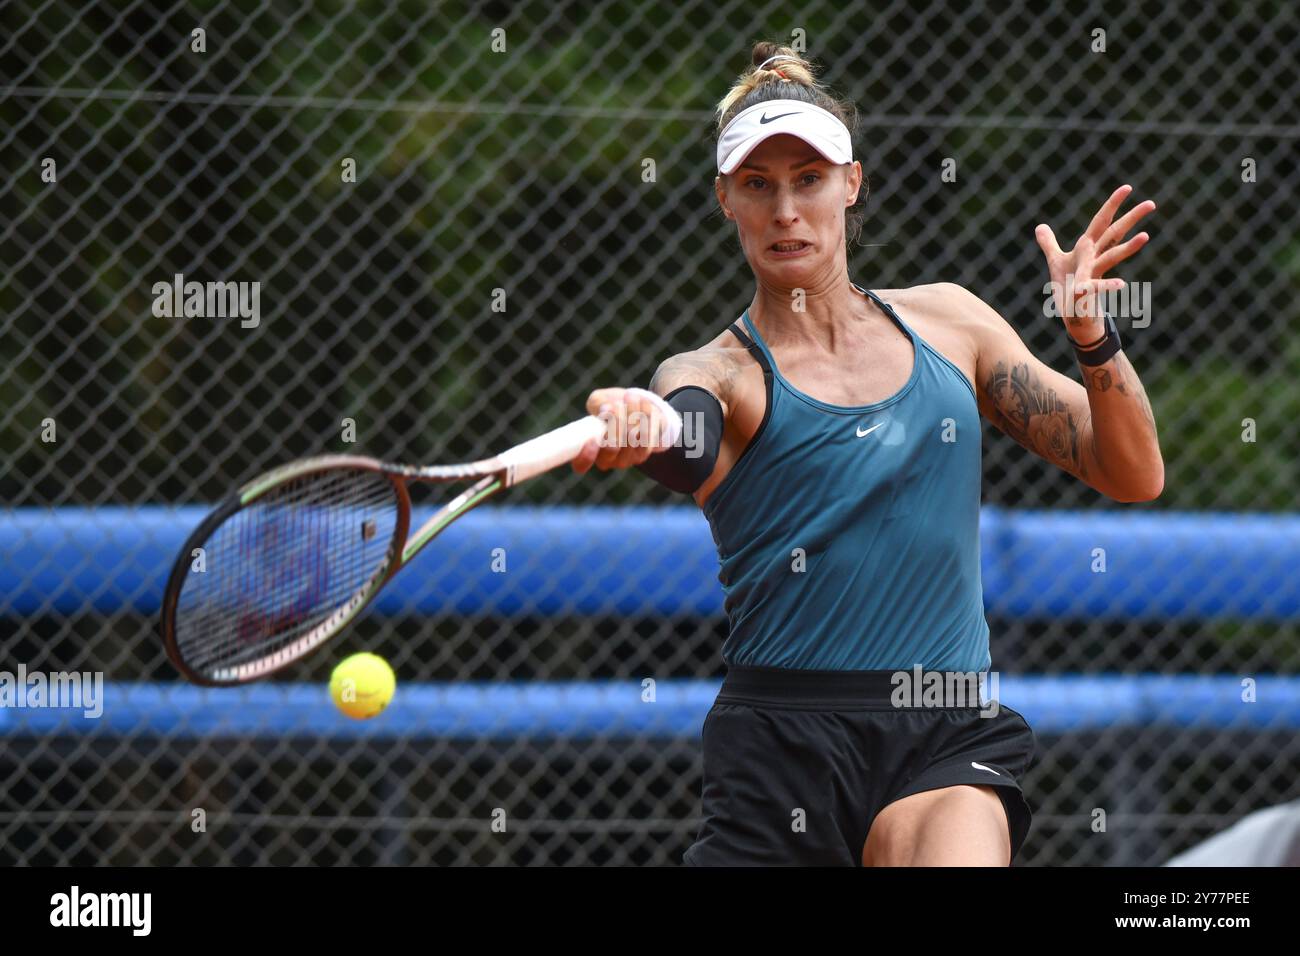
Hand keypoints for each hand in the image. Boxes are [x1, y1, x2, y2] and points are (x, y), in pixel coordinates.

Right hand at [571, 387, 679, 474]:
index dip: (586, 456)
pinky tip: (642, 403)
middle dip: (616, 422)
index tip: (591, 439)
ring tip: (630, 396)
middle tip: (616, 404)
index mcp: (588, 450)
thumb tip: (607, 409)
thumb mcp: (598, 400)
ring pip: (631, 439)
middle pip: (612, 447)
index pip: (581, 464)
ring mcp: (625, 460)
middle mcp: (606, 460)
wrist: (635, 407)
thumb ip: (598, 404)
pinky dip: (645, 417)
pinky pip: (647, 436)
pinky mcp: (643, 454)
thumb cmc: (610, 404)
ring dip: (632, 414)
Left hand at [1036, 184, 1155, 338]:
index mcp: (1087, 248)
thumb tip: (1040, 226)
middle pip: (1115, 234)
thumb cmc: (1066, 286)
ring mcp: (1093, 274)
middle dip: (1131, 218)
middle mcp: (1094, 258)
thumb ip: (1049, 243)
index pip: (1101, 222)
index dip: (1112, 204)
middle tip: (1152, 203)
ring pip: (1113, 257)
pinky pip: (1097, 287)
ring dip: (1129, 247)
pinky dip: (1106, 286)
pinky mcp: (1086, 292)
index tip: (1127, 187)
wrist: (1072, 312)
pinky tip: (1121, 284)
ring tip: (1147, 235)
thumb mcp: (1055, 260)